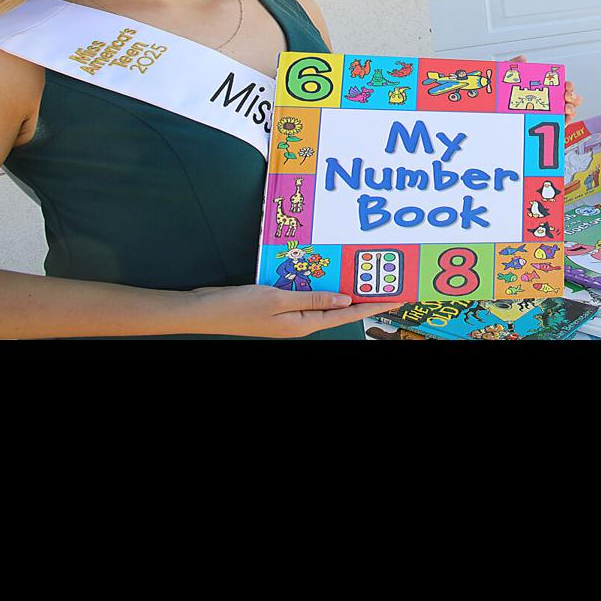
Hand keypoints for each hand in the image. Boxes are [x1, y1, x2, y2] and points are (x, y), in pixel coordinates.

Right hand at [182, 285, 399, 338]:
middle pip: (339, 308)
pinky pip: (306, 295)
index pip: (346, 313)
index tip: (395, 299)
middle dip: (363, 297)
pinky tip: (327, 275)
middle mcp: (301, 322)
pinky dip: (319, 286)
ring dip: (342, 290)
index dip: (372, 305)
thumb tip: (345, 299)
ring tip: (365, 278)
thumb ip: (312, 298)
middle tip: (388, 286)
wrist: (205, 312)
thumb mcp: (278, 299)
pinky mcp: (279, 307)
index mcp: (304, 324)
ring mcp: (290, 315)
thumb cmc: (238, 306)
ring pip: (324, 300)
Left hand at [508, 54, 580, 122]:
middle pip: (570, 99)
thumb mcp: (507, 79)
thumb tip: (522, 59)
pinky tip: (563, 119)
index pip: (562, 86)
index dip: (568, 85)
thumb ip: (514, 66)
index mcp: (545, 90)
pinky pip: (562, 125)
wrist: (496, 115)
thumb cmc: (504, 98)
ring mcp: (551, 115)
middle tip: (566, 95)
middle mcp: (550, 102)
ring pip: (569, 112)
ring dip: (571, 109)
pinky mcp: (549, 127)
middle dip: (573, 96)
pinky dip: (566, 122)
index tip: (566, 84)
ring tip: (565, 108)